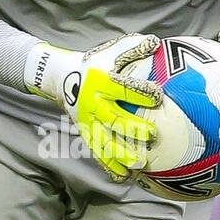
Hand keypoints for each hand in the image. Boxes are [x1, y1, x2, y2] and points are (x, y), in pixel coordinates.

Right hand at [25, 33, 162, 180]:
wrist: (60, 77)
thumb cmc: (93, 63)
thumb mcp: (109, 51)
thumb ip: (132, 47)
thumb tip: (156, 43)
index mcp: (101, 81)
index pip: (122, 87)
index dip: (140, 92)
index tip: (158, 97)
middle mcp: (93, 103)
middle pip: (114, 118)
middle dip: (133, 128)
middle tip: (153, 135)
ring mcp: (87, 121)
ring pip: (104, 141)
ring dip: (121, 154)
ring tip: (139, 164)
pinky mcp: (85, 133)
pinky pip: (97, 152)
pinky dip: (109, 166)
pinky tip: (124, 177)